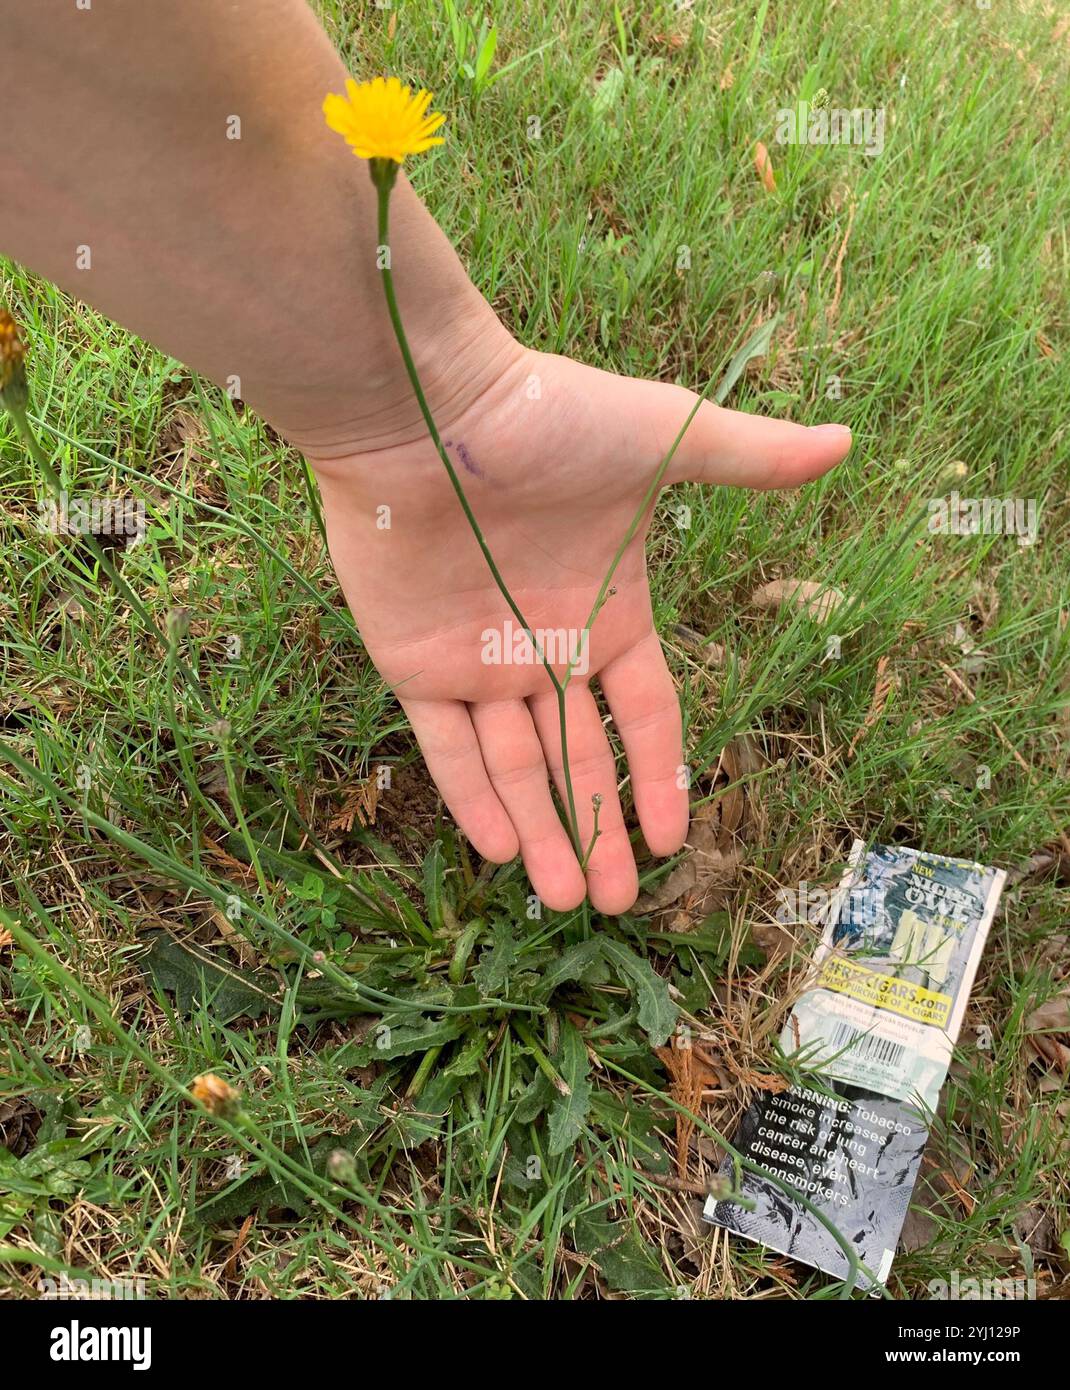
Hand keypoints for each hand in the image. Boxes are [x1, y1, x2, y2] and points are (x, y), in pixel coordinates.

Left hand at [308, 341, 850, 914]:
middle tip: (619, 905)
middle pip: (581, 758)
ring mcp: (478, 661)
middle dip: (599, 830)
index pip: (645, 713)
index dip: (659, 775)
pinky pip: (445, 749)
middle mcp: (546, 647)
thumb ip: (749, 457)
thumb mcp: (664, 437)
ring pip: (516, 768)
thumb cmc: (546, 418)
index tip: (673, 838)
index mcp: (608, 610)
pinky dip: (471, 799)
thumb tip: (846, 441)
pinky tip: (499, 853)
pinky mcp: (413, 665)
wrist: (425, 405)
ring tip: (566, 903)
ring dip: (541, 833)